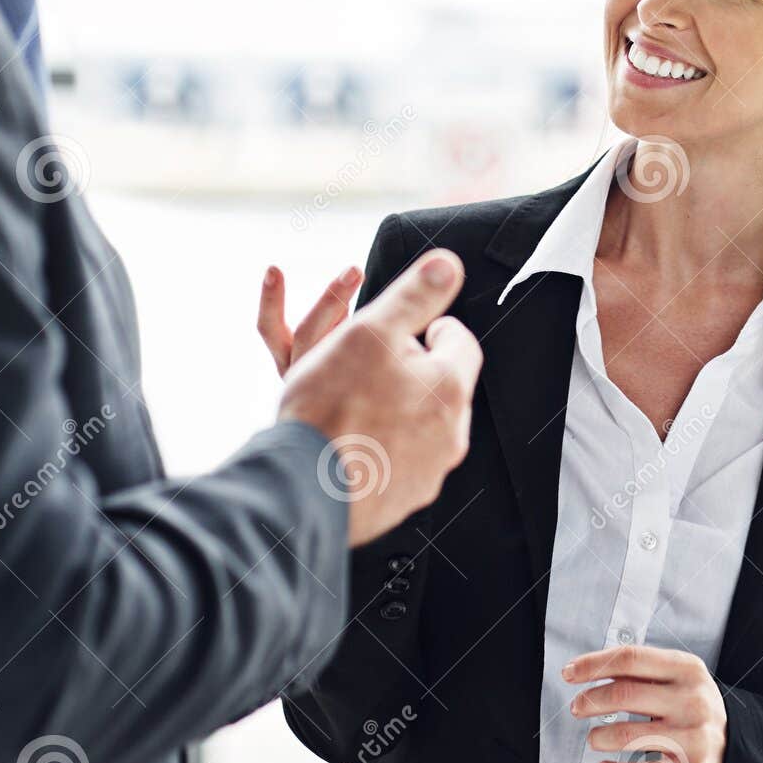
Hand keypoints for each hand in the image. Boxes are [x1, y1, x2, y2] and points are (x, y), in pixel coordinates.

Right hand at [277, 249, 481, 547]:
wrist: (302, 488)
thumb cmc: (331, 407)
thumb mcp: (370, 331)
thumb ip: (414, 295)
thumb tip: (449, 264)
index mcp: (449, 387)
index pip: (459, 341)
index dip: (428, 327)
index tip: (402, 331)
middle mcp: (451, 433)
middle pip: (441, 386)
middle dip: (412, 370)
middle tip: (369, 367)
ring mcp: (430, 471)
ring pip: (423, 425)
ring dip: (397, 409)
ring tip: (354, 405)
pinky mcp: (405, 498)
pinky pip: (403, 462)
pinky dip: (383, 447)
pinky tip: (351, 442)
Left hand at [563, 644, 727, 762]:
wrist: (733, 750)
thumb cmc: (691, 707)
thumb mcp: (678, 678)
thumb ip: (640, 672)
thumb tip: (584, 670)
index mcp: (687, 668)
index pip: (630, 658)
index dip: (593, 665)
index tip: (569, 673)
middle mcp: (692, 699)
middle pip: (623, 695)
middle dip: (590, 701)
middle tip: (577, 708)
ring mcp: (693, 735)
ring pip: (626, 735)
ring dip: (599, 737)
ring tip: (594, 739)